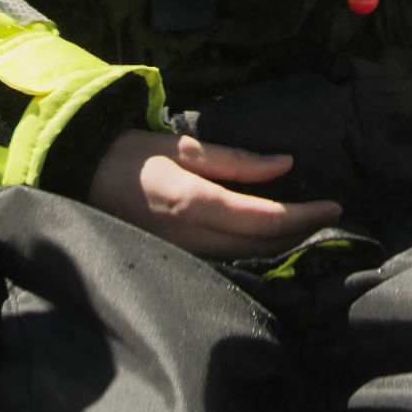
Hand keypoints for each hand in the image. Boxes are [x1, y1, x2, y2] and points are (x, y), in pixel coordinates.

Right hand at [88, 130, 341, 259]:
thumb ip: (236, 160)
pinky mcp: (175, 262)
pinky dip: (254, 255)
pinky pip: (226, 264)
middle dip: (301, 233)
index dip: (304, 216)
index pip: (264, 219)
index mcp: (194, 202)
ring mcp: (181, 255)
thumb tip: (285, 165)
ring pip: (246, 260)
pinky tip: (271, 243)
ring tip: (310, 229)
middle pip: (261, 245)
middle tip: (330, 218)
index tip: (334, 206)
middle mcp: (190, 237)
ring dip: (282, 248)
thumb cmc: (131, 155)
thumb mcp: (184, 147)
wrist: (78, 178)